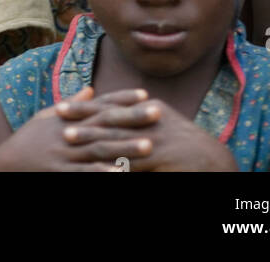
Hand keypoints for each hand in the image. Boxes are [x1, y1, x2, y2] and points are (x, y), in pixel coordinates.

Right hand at [0, 88, 153, 171]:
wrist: (7, 162)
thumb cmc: (29, 138)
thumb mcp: (48, 116)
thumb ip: (73, 104)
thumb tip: (91, 89)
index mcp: (70, 116)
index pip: (101, 104)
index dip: (123, 99)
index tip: (145, 94)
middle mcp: (70, 131)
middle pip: (107, 123)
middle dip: (133, 118)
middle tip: (158, 113)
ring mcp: (67, 152)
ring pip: (101, 148)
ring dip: (126, 147)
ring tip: (149, 146)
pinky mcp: (62, 172)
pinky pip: (86, 174)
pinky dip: (103, 174)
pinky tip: (122, 175)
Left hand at [58, 93, 237, 171]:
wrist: (212, 160)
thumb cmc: (184, 144)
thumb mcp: (162, 122)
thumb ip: (138, 118)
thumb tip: (113, 114)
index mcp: (147, 108)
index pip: (109, 104)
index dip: (85, 105)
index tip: (62, 105)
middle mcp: (148, 118)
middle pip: (108, 116)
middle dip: (81, 117)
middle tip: (57, 117)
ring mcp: (153, 137)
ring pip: (115, 136)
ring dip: (90, 138)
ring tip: (69, 140)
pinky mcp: (159, 157)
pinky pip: (130, 160)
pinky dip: (111, 162)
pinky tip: (95, 166)